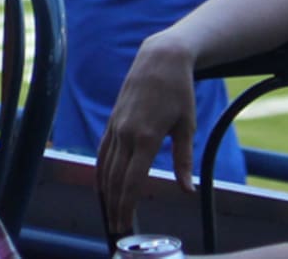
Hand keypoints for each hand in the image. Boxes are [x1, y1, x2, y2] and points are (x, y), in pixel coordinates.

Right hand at [95, 36, 196, 233]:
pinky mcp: (113, 120)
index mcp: (146, 137)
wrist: (160, 59)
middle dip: (115, 206)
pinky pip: (103, 151)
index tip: (125, 224)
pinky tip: (102, 184)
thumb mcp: (187, 125)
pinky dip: (100, 171)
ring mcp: (116, 126)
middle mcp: (126, 133)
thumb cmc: (179, 91)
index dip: (127, 205)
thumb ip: (183, 159)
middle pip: (116, 179)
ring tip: (109, 213)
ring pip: (105, 166)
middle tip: (117, 229)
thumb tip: (186, 189)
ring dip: (105, 193)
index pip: (132, 180)